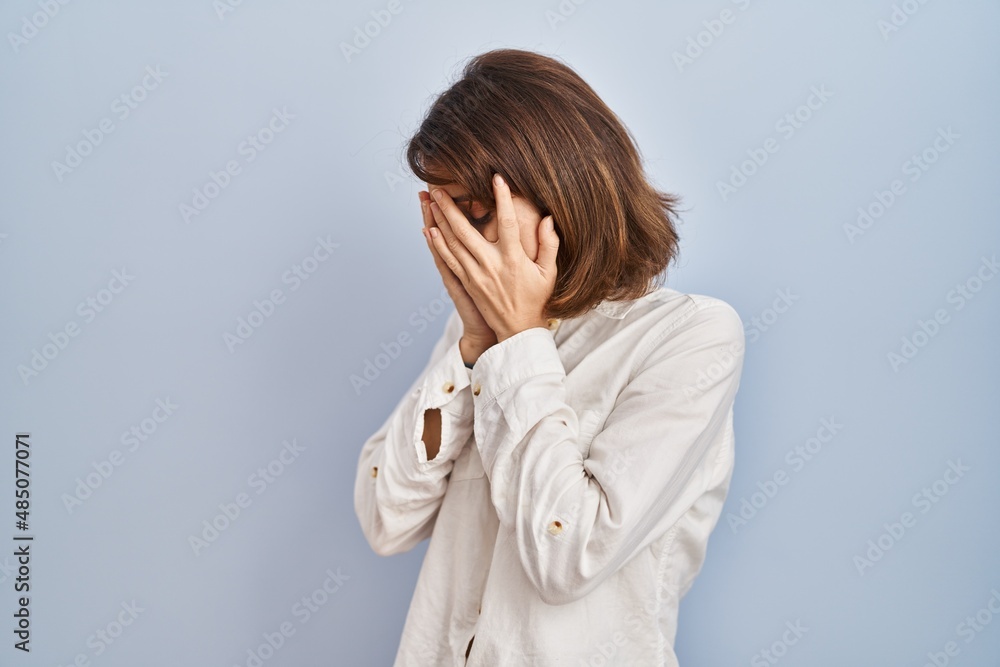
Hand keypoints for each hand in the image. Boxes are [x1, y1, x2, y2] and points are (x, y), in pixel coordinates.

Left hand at [426, 173, 558, 342]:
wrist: (518, 330)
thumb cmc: (536, 299)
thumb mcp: (549, 272)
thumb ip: (550, 244)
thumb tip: (549, 219)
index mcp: (513, 260)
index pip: (507, 223)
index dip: (502, 199)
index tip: (496, 178)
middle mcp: (491, 265)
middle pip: (466, 231)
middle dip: (450, 207)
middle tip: (439, 188)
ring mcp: (475, 275)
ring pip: (452, 243)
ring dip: (439, 220)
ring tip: (429, 201)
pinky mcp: (466, 283)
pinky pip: (448, 259)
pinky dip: (437, 244)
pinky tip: (429, 229)